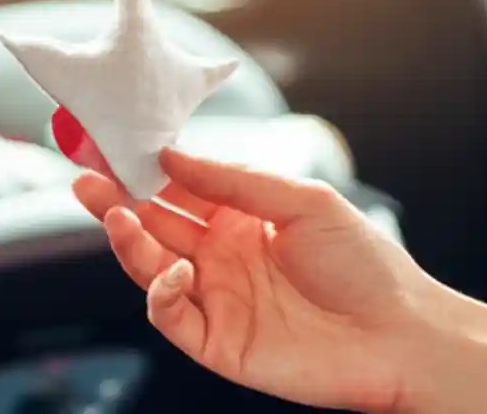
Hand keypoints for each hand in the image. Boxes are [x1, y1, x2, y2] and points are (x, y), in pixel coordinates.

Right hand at [72, 149, 444, 413]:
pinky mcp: (217, 343)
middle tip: (84, 177)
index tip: (109, 143)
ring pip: (151, 268)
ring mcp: (216, 299)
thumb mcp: (301, 200)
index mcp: (240, 218)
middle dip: (115, 199)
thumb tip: (171, 156)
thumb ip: (233, 179)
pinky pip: (172, 316)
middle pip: (153, 224)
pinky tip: (171, 271)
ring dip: (128, 241)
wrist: (402, 335)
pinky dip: (160, 294)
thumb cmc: (364, 264)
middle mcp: (221, 256)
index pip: (176, 188)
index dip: (142, 168)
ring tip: (114, 213)